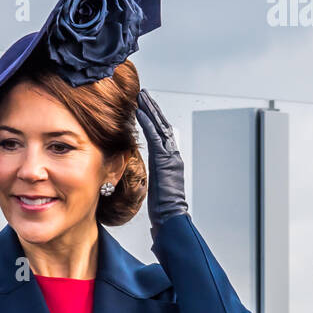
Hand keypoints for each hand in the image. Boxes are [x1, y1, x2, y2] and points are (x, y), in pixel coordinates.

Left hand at [136, 87, 187, 241]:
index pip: (161, 134)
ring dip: (150, 110)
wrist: (171, 217)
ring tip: (141, 97)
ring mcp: (170, 156)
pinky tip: (140, 112)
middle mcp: (172, 155)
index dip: (154, 119)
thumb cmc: (163, 207)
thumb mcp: (156, 185)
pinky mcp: (165, 160)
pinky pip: (155, 137)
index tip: (145, 107)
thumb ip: (154, 173)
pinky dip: (148, 123)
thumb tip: (146, 172)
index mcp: (169, 160)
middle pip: (162, 126)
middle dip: (152, 109)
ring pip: (160, 127)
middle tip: (143, 95)